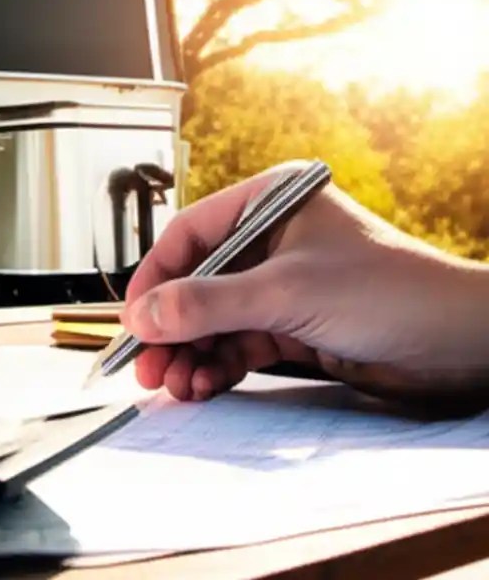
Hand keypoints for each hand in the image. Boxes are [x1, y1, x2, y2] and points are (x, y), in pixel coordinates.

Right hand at [120, 161, 488, 406]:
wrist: (463, 343)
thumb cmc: (396, 293)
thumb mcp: (286, 294)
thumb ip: (207, 304)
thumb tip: (143, 316)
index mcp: (269, 204)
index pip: (189, 236)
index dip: (154, 279)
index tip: (133, 321)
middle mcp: (272, 240)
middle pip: (195, 283)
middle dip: (170, 329)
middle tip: (147, 366)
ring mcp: (282, 285)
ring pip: (214, 320)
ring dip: (191, 353)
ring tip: (177, 384)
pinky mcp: (295, 325)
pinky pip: (238, 344)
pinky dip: (218, 365)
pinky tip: (205, 384)